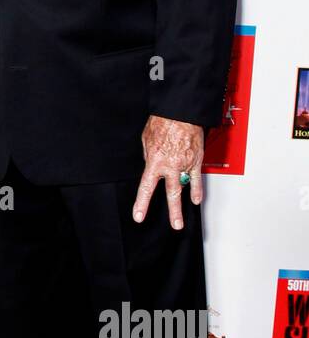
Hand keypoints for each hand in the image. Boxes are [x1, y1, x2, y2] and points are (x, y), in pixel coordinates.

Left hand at [133, 115, 203, 230]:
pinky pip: (197, 178)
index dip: (142, 204)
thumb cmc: (162, 122)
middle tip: (175, 226)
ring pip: (184, 189)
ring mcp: (185, 164)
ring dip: (184, 206)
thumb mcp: (146, 140)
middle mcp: (170, 166)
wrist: (181, 111)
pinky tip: (196, 200)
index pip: (146, 188)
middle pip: (171, 194)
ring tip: (182, 221)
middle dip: (173, 212)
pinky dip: (197, 189)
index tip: (139, 216)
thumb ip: (148, 155)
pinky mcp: (196, 160)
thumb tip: (150, 164)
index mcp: (155, 162)